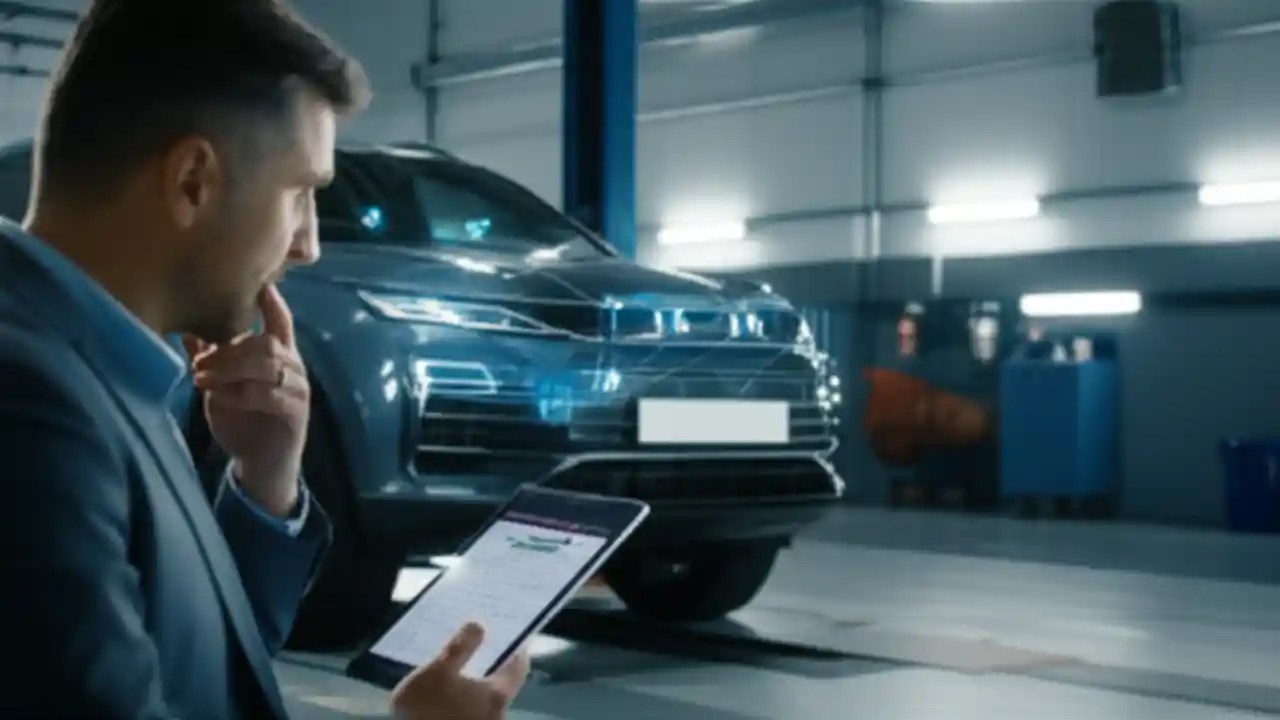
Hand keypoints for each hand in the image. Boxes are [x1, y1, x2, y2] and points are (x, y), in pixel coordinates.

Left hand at [186, 285, 309, 516]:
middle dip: (230, 347)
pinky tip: (217, 396)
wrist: (261, 464)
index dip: (271, 300)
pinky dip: (239, 392)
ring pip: (267, 364)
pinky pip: (267, 394)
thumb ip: (210, 356)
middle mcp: (292, 368)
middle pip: (266, 341)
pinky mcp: (294, 412)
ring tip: (202, 377)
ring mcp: (297, 389)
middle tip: (199, 360)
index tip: (256, 281)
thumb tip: (184, 325)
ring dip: (231, 367)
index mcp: (279, 355)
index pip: (280, 319)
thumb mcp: (221, 384)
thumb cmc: (243, 419)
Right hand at [390, 623, 530, 719]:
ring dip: (478, 684)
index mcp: (497, 695)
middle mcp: (498, 714)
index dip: (516, 648)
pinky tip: (450, 692)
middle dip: (495, 665)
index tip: (511, 634)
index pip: (519, 667)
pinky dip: (467, 699)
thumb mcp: (436, 671)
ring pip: (487, 699)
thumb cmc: (424, 709)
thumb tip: (479, 625)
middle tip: (484, 644)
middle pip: (504, 684)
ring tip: (463, 665)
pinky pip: (473, 711)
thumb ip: (459, 648)